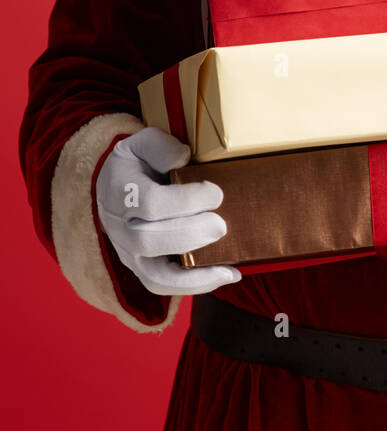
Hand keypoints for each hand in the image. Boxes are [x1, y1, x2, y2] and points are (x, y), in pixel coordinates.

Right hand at [96, 127, 239, 294]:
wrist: (114, 188)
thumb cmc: (137, 164)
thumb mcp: (142, 143)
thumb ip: (159, 146)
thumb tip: (182, 157)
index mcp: (121, 192)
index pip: (149, 203)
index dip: (184, 201)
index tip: (215, 192)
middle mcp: (121, 228)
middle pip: (149, 241)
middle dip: (190, 235)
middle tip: (221, 226)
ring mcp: (131, 254)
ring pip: (156, 277)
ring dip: (195, 275)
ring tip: (229, 269)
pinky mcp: (144, 270)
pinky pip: (166, 287)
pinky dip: (197, 286)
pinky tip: (228, 275)